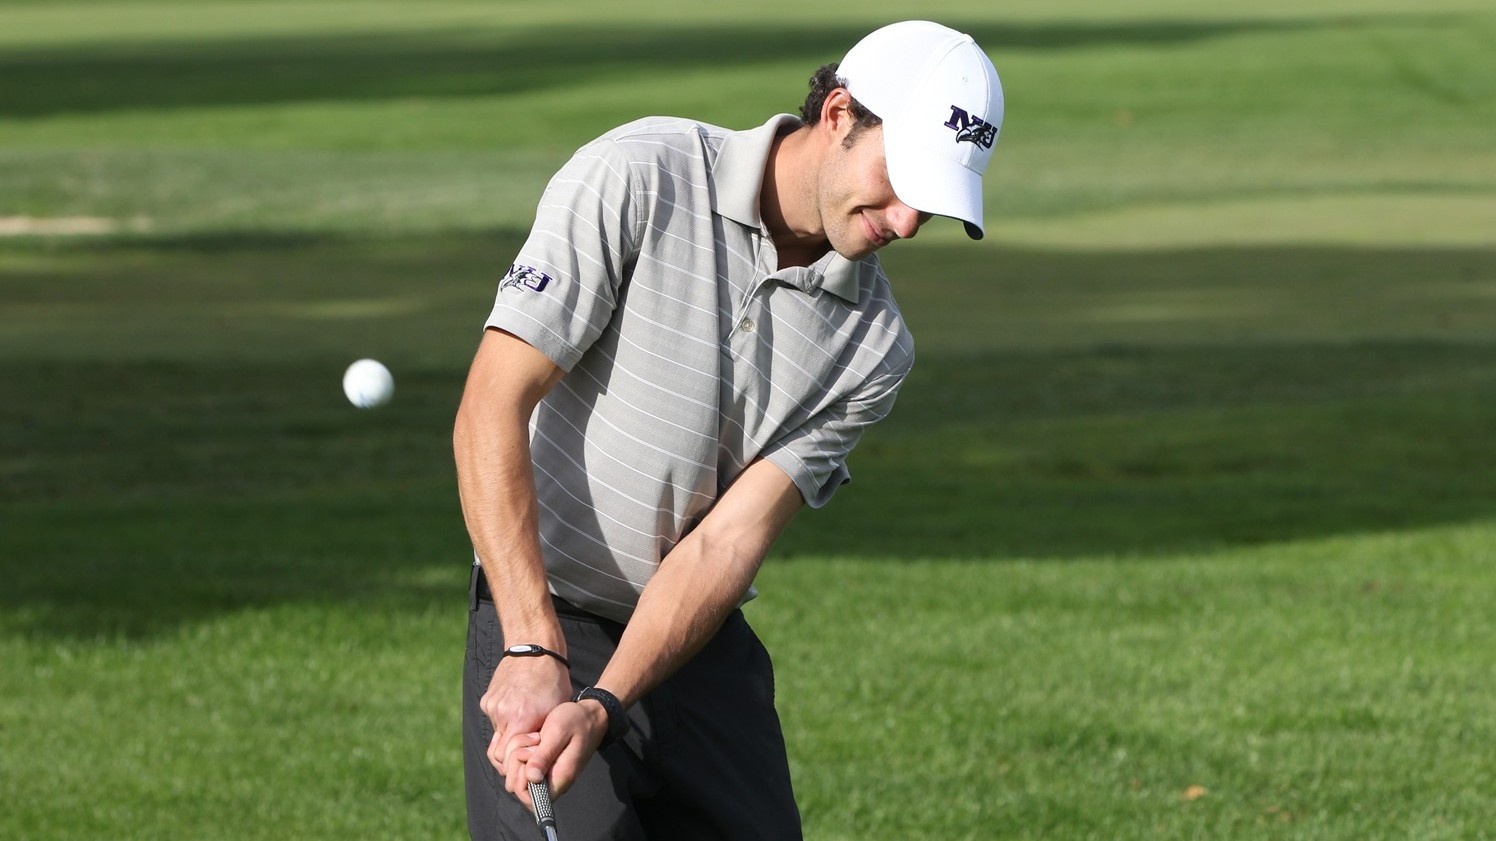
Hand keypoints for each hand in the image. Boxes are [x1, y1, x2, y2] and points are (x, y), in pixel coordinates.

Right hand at [481, 656, 570, 784]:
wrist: (535, 650)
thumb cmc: (553, 681)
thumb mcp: (556, 711)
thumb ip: (544, 737)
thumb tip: (537, 760)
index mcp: (522, 720)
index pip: (507, 760)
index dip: (516, 765)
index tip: (527, 762)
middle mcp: (503, 715)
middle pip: (497, 753)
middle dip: (510, 757)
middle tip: (523, 754)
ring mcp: (493, 707)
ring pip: (496, 735)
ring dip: (508, 735)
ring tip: (525, 724)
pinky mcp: (487, 700)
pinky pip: (494, 719)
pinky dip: (503, 719)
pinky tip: (517, 708)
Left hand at [505, 699, 609, 807]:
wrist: (590, 715)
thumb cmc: (576, 720)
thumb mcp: (558, 732)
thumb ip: (545, 755)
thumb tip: (532, 778)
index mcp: (560, 778)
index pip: (530, 799)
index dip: (519, 781)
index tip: (527, 757)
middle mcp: (553, 782)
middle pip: (518, 788)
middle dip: (515, 764)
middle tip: (530, 743)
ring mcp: (548, 775)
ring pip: (518, 777)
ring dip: (517, 756)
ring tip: (533, 739)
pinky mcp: (544, 767)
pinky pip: (523, 768)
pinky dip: (520, 753)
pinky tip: (531, 740)